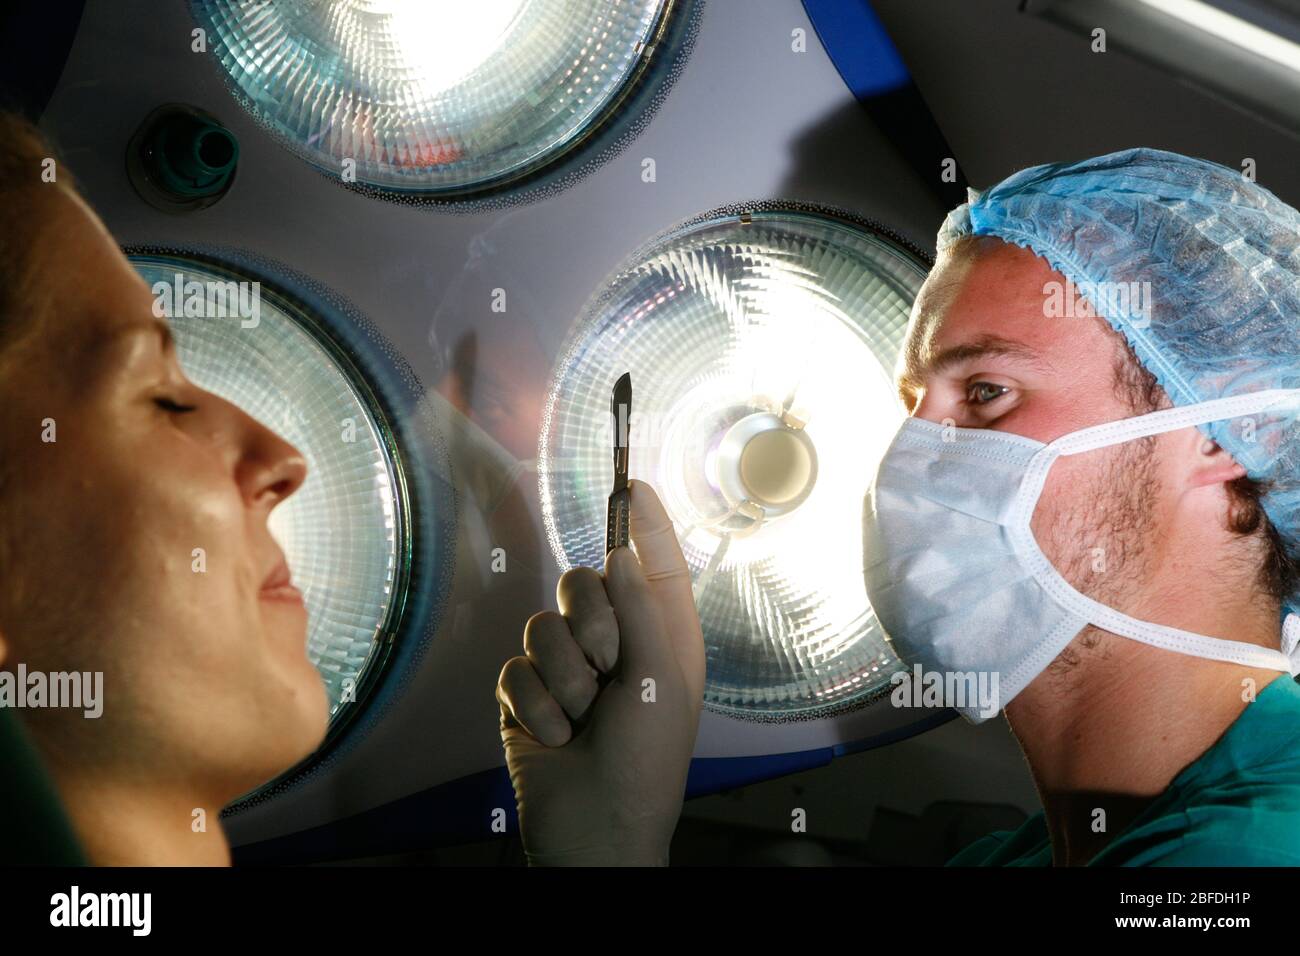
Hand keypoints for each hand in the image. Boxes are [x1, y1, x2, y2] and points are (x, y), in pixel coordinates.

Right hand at [496, 479, 705, 864]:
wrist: (594, 831)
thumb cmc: (646, 763)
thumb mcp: (660, 679)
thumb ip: (642, 609)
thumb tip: (621, 553)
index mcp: (663, 638)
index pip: (654, 565)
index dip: (646, 524)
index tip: (633, 483)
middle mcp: (616, 646)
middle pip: (584, 583)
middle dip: (592, 626)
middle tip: (608, 670)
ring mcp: (568, 670)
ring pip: (543, 627)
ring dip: (565, 680)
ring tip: (583, 721)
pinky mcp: (527, 695)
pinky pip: (515, 668)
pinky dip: (536, 706)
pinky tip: (557, 738)